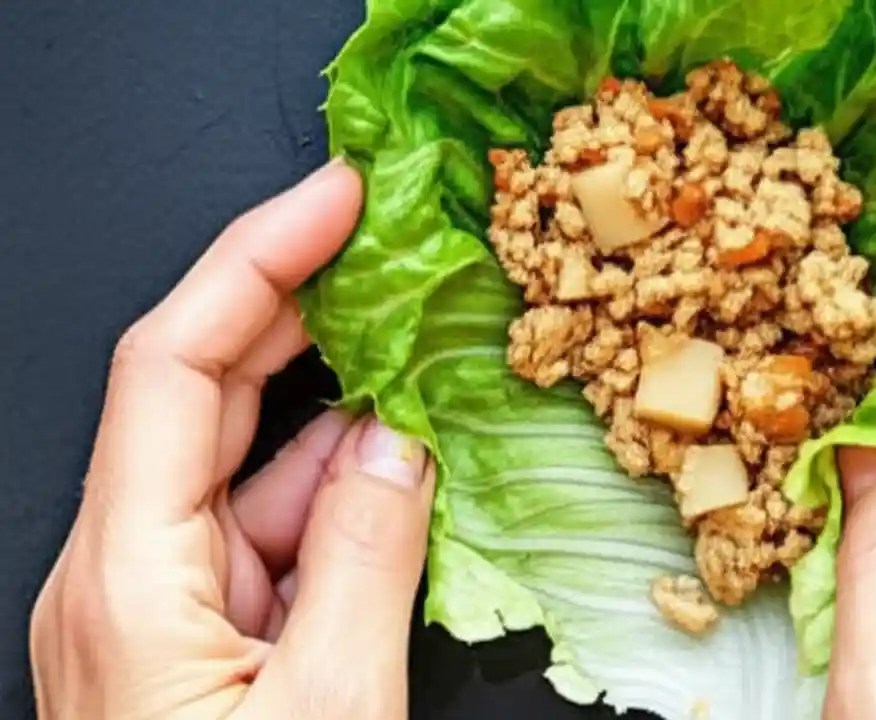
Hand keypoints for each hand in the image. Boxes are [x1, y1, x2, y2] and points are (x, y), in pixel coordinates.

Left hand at [29, 160, 435, 719]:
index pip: (176, 363)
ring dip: (340, 411)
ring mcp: (164, 605)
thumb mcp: (333, 706)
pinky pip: (274, 530)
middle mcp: (125, 573)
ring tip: (425, 362)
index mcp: (127, 577)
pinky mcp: (206, 637)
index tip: (337, 196)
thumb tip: (403, 443)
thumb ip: (369, 557)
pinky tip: (404, 472)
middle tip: (390, 249)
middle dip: (300, 308)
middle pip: (204, 392)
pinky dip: (341, 492)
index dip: (255, 258)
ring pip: (251, 464)